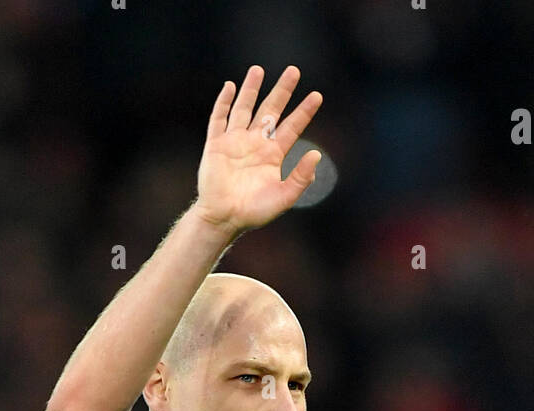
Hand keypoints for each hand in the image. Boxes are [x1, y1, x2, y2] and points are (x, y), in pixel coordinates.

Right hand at [194, 65, 322, 236]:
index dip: (304, 111)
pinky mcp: (216, 145)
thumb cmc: (254, 212)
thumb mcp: (284, 198)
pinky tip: (230, 87)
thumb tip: (317, 155)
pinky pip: (219, 119)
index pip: (292, 127)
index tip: (317, 96)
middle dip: (282, 91)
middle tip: (294, 70)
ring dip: (251, 89)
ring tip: (258, 69)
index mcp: (273, 155)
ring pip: (245, 108)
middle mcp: (255, 144)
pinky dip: (224, 102)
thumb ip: (301, 178)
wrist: (224, 218)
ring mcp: (235, 142)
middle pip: (271, 110)